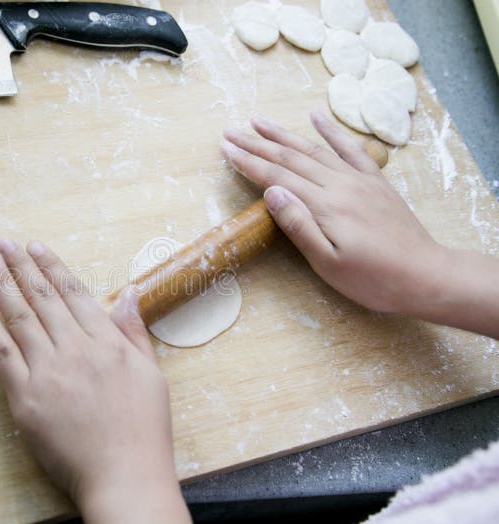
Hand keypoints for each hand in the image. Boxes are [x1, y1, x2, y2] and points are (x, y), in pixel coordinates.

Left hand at [0, 239, 193, 523]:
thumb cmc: (143, 428)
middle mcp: (75, 349)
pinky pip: (0, 352)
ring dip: (0, 284)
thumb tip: (127, 292)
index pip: (73, 293)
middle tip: (2, 244)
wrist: (123, 475)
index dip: (51, 267)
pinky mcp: (24, 398)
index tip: (34, 247)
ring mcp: (47, 372)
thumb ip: (133, 331)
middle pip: (42, 298)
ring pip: (18, 318)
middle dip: (20, 267)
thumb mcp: (151, 374)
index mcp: (107, 342)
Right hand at [221, 112, 446, 315]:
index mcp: (324, 205)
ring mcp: (359, 180)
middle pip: (290, 158)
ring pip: (314, 149)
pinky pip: (350, 149)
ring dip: (284, 134)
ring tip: (259, 122)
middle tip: (230, 132)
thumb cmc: (372, 279)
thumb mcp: (328, 263)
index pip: (276, 176)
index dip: (249, 162)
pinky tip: (316, 117)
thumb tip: (271, 191)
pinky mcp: (375, 182)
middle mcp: (339, 184)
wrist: (424, 275)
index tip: (226, 149)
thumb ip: (299, 225)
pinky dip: (331, 131)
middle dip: (257, 144)